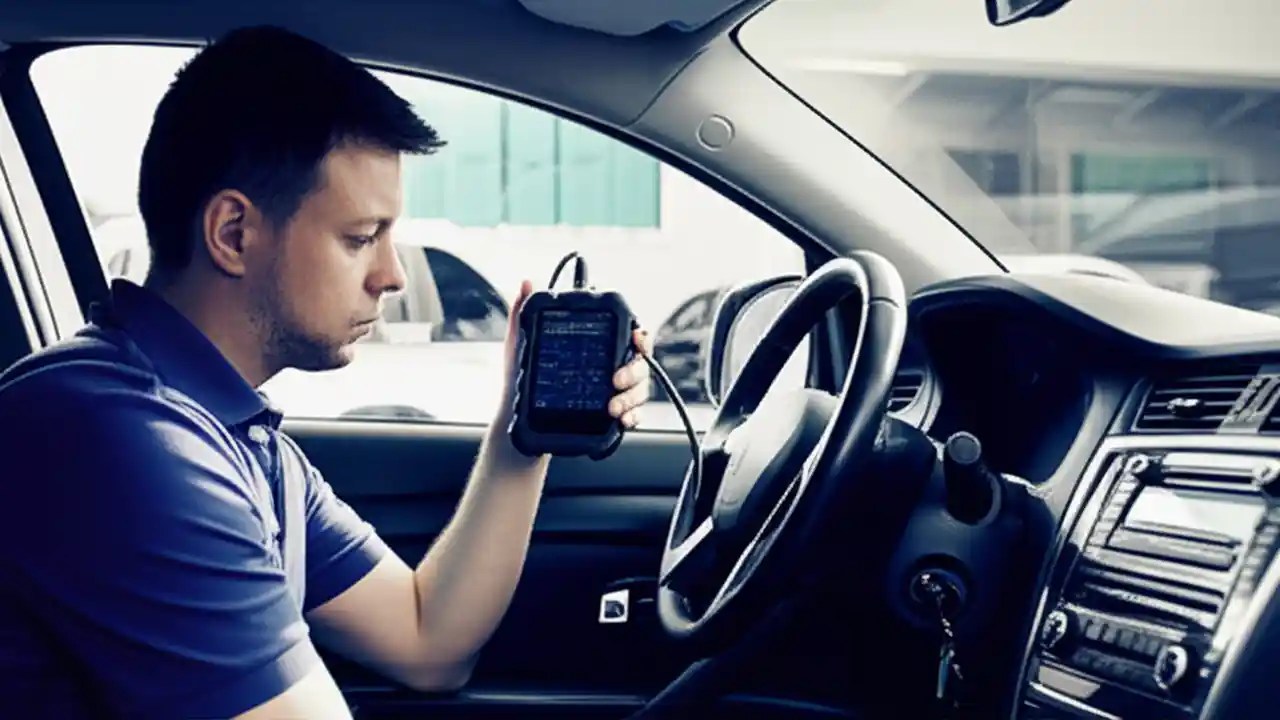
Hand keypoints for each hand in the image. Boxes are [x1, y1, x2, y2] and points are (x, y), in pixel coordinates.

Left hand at [498, 280, 653, 428]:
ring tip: (612, 408)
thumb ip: (522, 310)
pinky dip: (634, 416)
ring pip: (640, 389)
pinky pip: (635, 414)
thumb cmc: (519, 375)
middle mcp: (610, 364)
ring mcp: (614, 390)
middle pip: (640, 362)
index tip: (636, 337)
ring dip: (632, 397)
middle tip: (615, 380)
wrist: (515, 415)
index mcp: (597, 343)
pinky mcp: (613, 414)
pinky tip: (623, 420)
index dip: (641, 334)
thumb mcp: (518, 341)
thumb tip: (526, 281)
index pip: (630, 333)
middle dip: (635, 371)